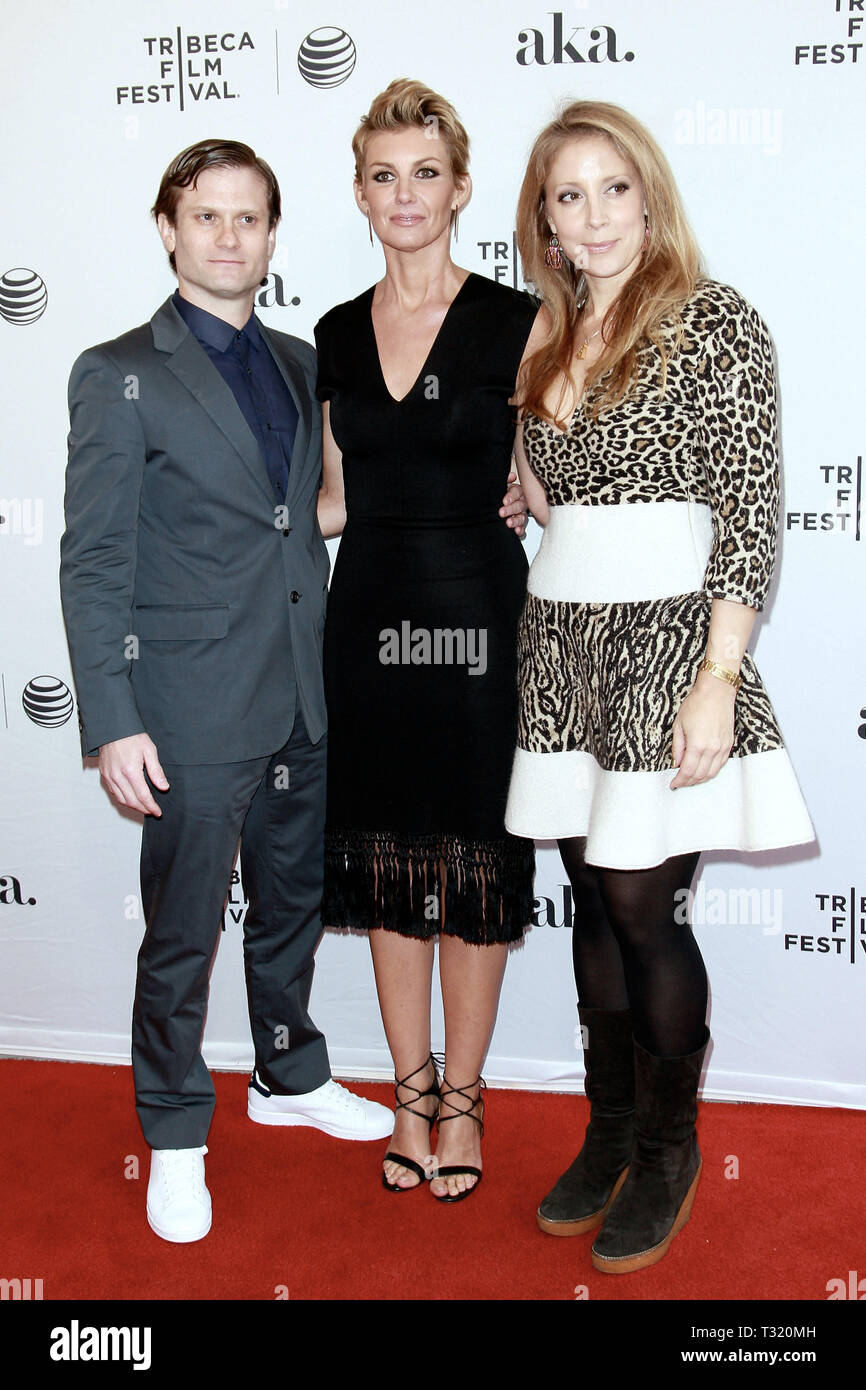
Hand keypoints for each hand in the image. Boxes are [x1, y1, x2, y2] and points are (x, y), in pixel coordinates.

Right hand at [98, 733, 168, 815]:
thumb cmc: (132, 736)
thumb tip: (164, 787)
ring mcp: (109, 776)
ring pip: (121, 799)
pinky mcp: (104, 775)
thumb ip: (156, 771)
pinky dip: (123, 799)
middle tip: (152, 811)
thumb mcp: (149, 751)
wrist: (113, 728)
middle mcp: (117, 776)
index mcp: (130, 771)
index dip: (151, 806)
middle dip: (143, 809)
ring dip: (133, 806)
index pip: (143, 796)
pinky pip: (114, 793)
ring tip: (143, 807)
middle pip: (131, 801)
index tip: (158, 812)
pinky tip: (131, 798)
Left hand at [500, 470, 528, 538]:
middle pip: (519, 505)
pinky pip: (523, 528)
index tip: (504, 501)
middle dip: (511, 509)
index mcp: (518, 492)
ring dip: (516, 520)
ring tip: (508, 523)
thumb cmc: (500, 494)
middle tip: (502, 512)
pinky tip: (517, 531)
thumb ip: (506, 480)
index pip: (517, 492)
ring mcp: (522, 514)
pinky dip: (520, 530)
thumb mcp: (501, 485)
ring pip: (522, 517)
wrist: (496, 506)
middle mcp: (522, 502)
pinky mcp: (520, 525)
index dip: (511, 496)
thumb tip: (512, 476)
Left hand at [670, 673, 735, 788]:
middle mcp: (712, 749)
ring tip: (691, 779)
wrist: (716, 692)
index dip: (680, 780)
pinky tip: (704, 770)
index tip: (674, 784)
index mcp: (698, 745)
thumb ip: (677, 747)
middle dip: (688, 782)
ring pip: (712, 773)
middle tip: (680, 782)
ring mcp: (722, 747)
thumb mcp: (679, 725)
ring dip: (701, 779)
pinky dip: (712, 771)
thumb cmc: (697, 704)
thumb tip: (676, 762)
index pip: (687, 771)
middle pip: (700, 775)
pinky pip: (721, 764)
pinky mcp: (729, 744)